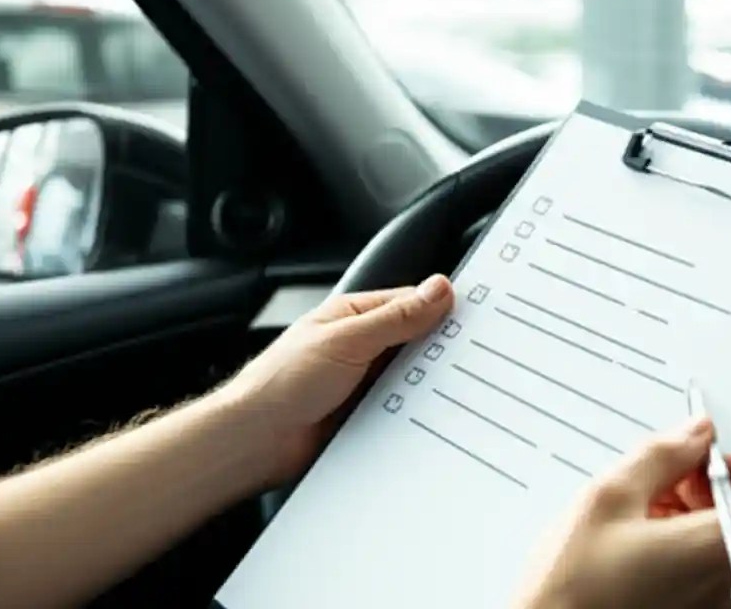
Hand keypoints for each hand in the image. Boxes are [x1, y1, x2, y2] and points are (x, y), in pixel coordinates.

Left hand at [226, 274, 453, 482]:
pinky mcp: (366, 415)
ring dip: (426, 384)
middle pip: (415, 342)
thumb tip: (437, 289)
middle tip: (473, 358)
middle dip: (439, 349)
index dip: (442, 309)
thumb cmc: (282, 382)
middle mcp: (360, 346)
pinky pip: (402, 409)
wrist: (255, 441)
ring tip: (454, 389)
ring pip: (412, 378)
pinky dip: (415, 411)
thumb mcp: (347, 340)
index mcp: (353, 316)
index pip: (410, 303)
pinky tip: (430, 417)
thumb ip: (396, 317)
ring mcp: (363, 382)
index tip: (476, 319)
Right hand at [516, 417, 730, 608]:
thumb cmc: (573, 590)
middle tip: (654, 492)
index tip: (696, 466)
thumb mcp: (607, 499)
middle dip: (706, 496)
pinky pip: (716, 578)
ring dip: (693, 526)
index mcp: (720, 550)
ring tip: (638, 529)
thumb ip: (661, 455)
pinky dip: (687, 559)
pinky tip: (640, 558)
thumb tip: (697, 432)